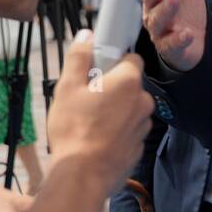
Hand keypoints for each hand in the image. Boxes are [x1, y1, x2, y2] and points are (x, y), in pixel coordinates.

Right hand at [46, 30, 154, 193]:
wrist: (83, 175)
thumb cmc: (74, 128)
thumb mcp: (67, 87)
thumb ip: (79, 58)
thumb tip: (86, 36)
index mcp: (129, 82)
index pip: (132, 58)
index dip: (115, 60)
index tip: (98, 69)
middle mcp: (143, 102)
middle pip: (130, 85)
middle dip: (112, 88)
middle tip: (87, 98)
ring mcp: (143, 126)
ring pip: (130, 109)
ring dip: (115, 110)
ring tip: (89, 121)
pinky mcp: (139, 146)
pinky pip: (128, 130)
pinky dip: (117, 131)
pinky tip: (97, 139)